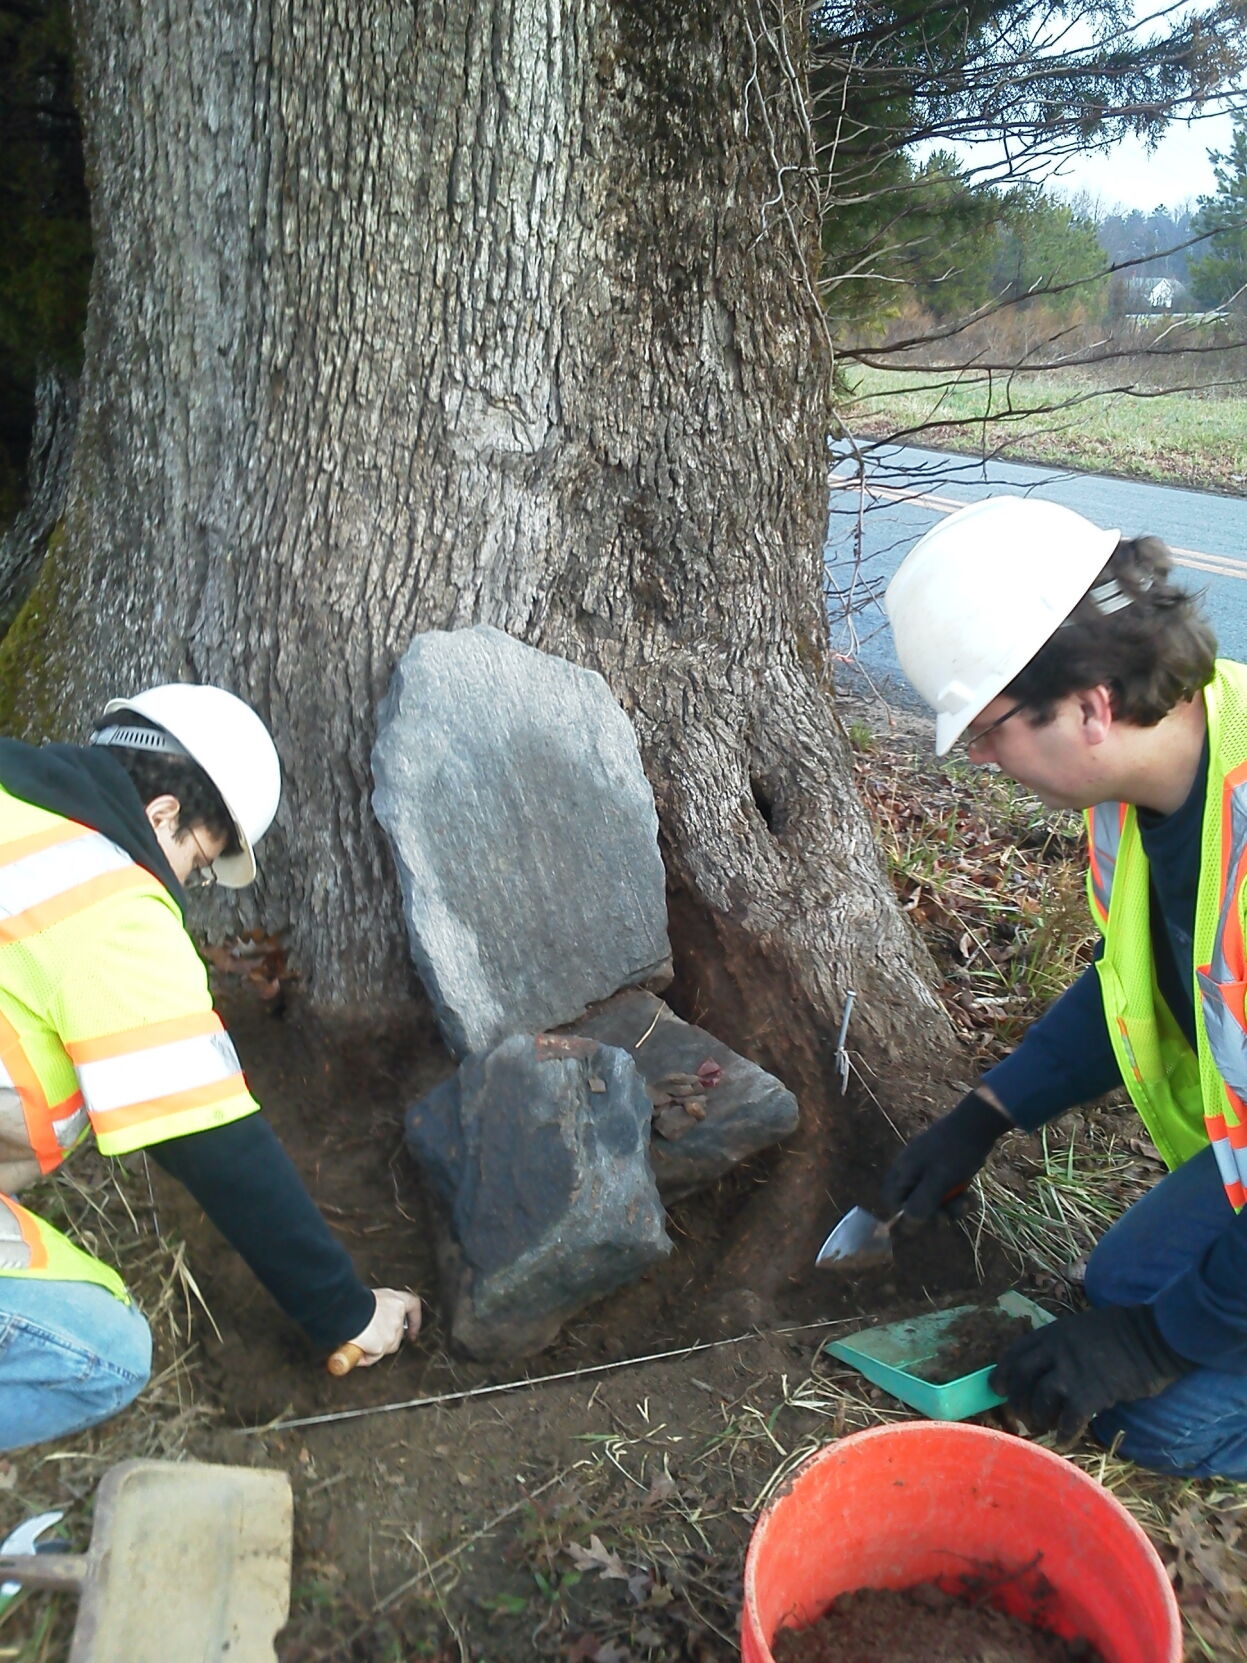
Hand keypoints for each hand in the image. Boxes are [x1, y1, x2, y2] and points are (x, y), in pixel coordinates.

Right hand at [345, 1288, 422, 1365]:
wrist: (346, 1309)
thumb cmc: (352, 1302)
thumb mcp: (368, 1300)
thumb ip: (376, 1310)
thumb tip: (369, 1322)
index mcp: (395, 1300)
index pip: (413, 1306)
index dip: (414, 1320)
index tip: (412, 1330)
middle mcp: (397, 1315)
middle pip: (398, 1332)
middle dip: (386, 1338)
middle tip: (371, 1338)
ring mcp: (392, 1332)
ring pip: (387, 1346)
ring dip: (375, 1348)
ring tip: (360, 1343)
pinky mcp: (382, 1345)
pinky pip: (374, 1356)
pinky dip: (365, 1357)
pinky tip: (356, 1351)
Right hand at [880, 1089, 1010, 1224]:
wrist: (977, 1124)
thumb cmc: (954, 1152)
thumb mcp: (938, 1181)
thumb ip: (921, 1204)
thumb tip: (908, 1225)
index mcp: (904, 1171)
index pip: (891, 1200)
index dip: (905, 1214)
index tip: (925, 1218)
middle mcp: (912, 1171)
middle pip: (915, 1203)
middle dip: (935, 1212)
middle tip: (949, 1213)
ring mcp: (928, 1169)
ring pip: (934, 1198)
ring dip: (951, 1206)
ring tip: (967, 1202)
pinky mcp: (943, 1168)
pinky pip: (945, 1190)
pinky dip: (957, 1195)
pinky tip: (971, 1196)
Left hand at [989, 1305, 1191, 1444]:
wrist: (1152, 1339)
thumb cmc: (1122, 1332)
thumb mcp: (1081, 1327)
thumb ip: (1061, 1344)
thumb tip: (1045, 1366)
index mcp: (1052, 1332)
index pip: (1015, 1352)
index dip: (1003, 1373)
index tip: (998, 1387)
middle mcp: (1055, 1350)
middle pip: (1021, 1377)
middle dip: (1016, 1399)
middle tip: (1020, 1414)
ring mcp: (1071, 1372)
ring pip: (1039, 1399)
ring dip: (1038, 1417)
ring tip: (1044, 1426)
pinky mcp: (1090, 1393)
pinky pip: (1068, 1419)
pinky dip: (1064, 1433)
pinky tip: (1064, 1439)